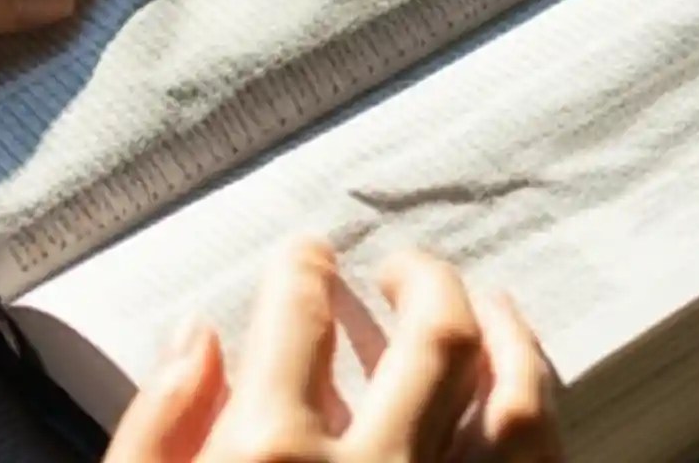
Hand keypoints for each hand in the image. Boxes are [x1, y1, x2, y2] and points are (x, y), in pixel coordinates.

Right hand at [104, 240, 563, 461]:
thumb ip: (158, 424)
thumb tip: (199, 335)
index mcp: (270, 454)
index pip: (298, 314)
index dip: (302, 267)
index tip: (306, 254)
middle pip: (433, 333)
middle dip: (422, 275)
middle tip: (401, 264)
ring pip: (517, 400)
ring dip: (508, 333)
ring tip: (487, 301)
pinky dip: (540, 408)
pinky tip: (520, 385)